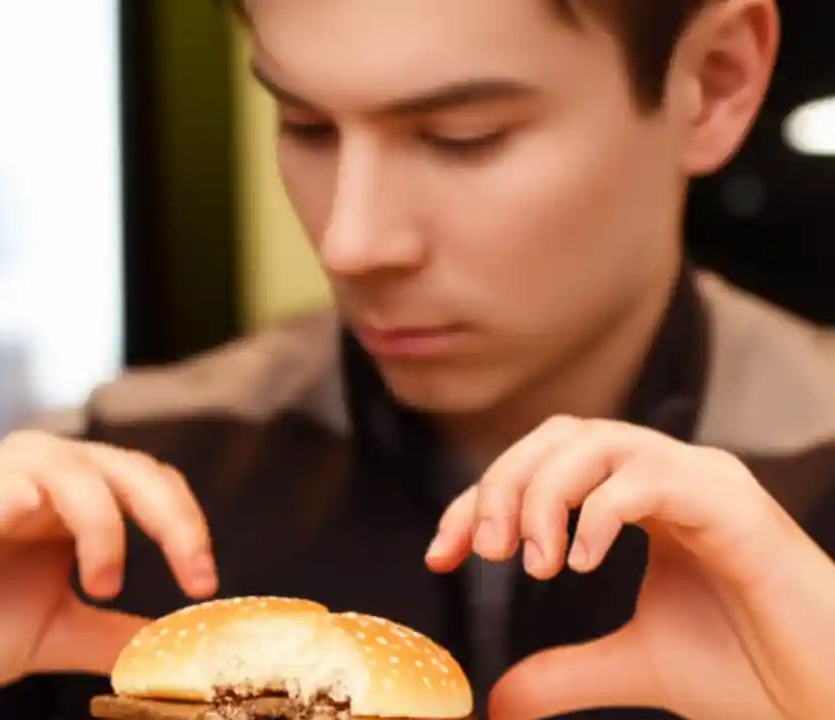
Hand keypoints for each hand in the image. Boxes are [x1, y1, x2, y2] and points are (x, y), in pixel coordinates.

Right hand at [0, 430, 216, 718]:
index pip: (144, 483)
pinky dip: (4, 490)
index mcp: (66, 506)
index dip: (185, 522)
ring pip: (58, 462)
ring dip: (96, 514)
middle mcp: (32, 482)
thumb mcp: (51, 634)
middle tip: (188, 569)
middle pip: (115, 464)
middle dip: (165, 512)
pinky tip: (25, 512)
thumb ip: (112, 635)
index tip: (204, 582)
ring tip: (100, 580)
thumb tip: (182, 647)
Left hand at [425, 416, 834, 719]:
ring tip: (533, 563)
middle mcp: (669, 474)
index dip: (480, 500)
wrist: (826, 698)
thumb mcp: (633, 665)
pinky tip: (581, 563)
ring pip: (598, 441)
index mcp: (642, 497)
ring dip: (544, 494)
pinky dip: (602, 511)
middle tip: (480, 552)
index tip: (441, 553)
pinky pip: (650, 478)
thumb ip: (563, 672)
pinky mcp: (733, 504)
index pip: (542, 467)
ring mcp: (703, 480)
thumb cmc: (750, 669)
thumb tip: (498, 700)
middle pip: (559, 436)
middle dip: (502, 485)